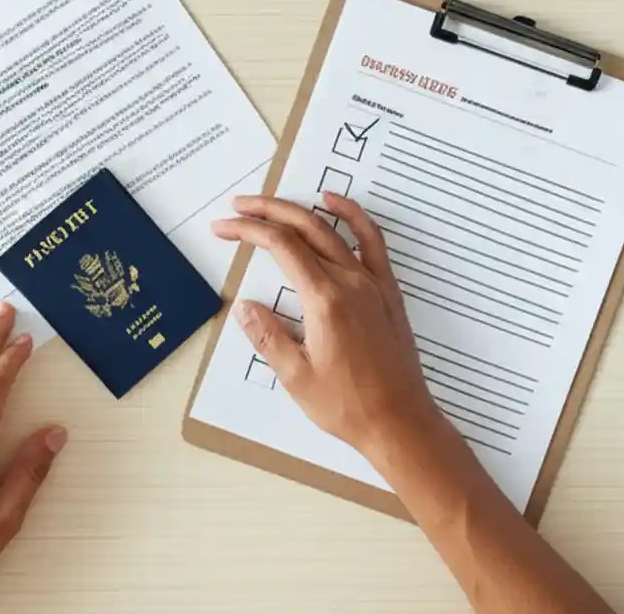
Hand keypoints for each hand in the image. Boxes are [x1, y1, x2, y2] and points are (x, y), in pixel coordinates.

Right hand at [211, 192, 440, 453]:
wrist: (399, 422)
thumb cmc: (349, 406)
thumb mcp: (295, 376)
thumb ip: (268, 336)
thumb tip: (245, 306)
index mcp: (325, 300)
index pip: (280, 246)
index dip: (247, 230)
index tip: (224, 228)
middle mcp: (351, 282)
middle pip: (304, 228)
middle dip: (266, 211)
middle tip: (238, 207)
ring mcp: (372, 283)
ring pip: (333, 229)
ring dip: (300, 209)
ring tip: (273, 203)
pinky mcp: (387, 291)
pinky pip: (371, 240)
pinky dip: (353, 215)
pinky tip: (335, 203)